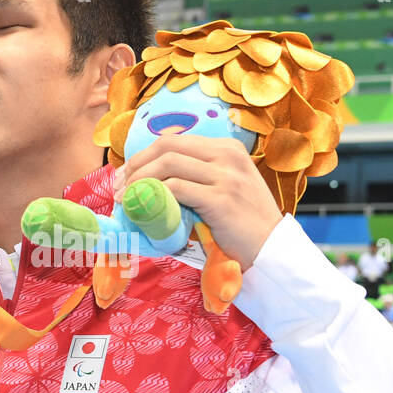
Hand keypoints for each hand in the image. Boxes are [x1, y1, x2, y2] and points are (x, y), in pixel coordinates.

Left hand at [113, 134, 283, 271]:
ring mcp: (226, 176)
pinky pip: (177, 189)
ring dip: (140, 181)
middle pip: (167, 146)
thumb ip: (199, 177)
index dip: (143, 157)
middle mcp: (228, 155)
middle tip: (119, 189)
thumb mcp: (227, 189)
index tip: (126, 178)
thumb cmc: (244, 226)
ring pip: (168, 164)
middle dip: (136, 165)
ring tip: (127, 201)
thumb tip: (152, 182)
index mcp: (228, 148)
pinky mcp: (221, 199)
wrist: (272, 251)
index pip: (174, 141)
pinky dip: (155, 197)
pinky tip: (146, 210)